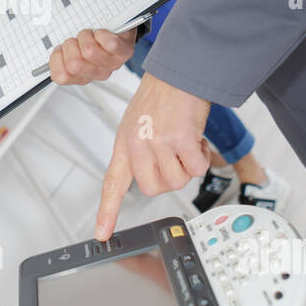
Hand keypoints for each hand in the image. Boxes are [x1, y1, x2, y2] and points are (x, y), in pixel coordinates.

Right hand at [49, 27, 136, 83]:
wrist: (119, 30)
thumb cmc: (94, 39)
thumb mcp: (71, 47)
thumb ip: (59, 54)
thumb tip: (47, 54)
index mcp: (81, 75)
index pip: (60, 76)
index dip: (57, 58)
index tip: (63, 49)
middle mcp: (97, 73)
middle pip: (73, 64)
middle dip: (71, 45)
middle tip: (78, 41)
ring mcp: (112, 64)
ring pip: (89, 51)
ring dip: (86, 36)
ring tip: (91, 35)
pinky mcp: (124, 52)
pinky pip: (110, 44)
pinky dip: (103, 34)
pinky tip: (102, 33)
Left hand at [95, 74, 210, 239]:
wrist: (180, 72)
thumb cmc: (161, 95)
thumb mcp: (137, 122)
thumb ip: (140, 151)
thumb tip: (153, 175)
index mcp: (124, 143)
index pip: (112, 183)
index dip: (107, 211)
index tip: (102, 233)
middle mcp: (138, 145)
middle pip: (152, 189)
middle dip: (169, 178)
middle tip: (175, 157)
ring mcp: (157, 144)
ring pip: (176, 181)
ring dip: (188, 166)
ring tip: (186, 142)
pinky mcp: (180, 140)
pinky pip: (197, 168)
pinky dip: (203, 157)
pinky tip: (197, 139)